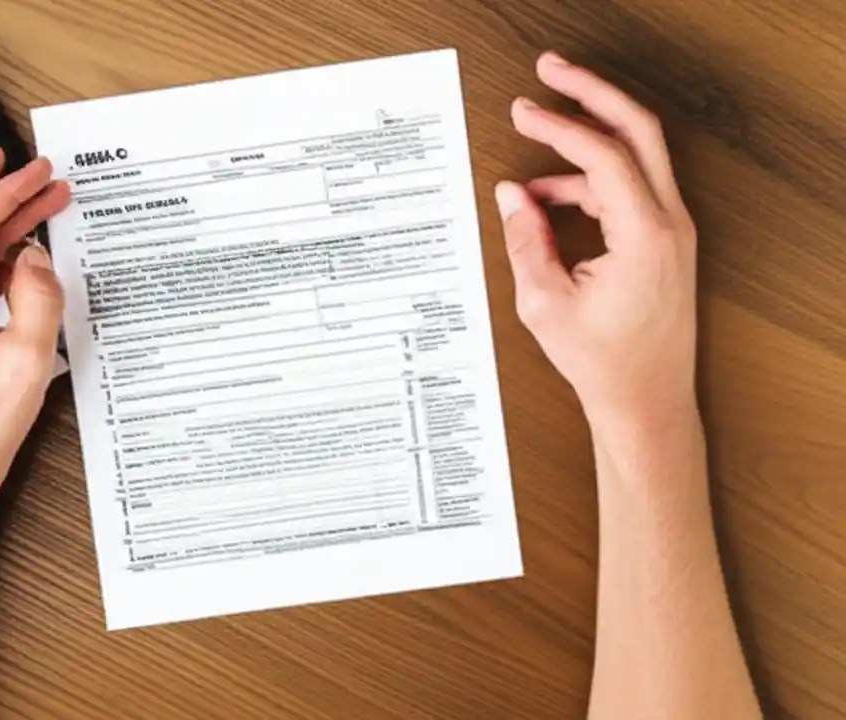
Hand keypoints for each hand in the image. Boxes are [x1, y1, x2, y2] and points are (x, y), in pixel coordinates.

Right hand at [496, 52, 697, 429]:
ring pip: (635, 157)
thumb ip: (525, 239)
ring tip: (530, 165)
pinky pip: (629, 189)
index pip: (603, 155)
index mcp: (646, 235)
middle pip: (637, 130)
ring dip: (584, 147)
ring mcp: (672, 230)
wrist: (646, 401)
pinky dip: (590, 182)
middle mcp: (669, 223)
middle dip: (591, 94)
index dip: (559, 127)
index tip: (522, 112)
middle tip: (551, 70)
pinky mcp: (664, 240)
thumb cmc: (603, 363)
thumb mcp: (544, 302)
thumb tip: (511, 194)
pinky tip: (549, 200)